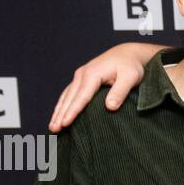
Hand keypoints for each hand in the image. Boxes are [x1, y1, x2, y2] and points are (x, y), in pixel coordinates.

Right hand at [48, 42, 164, 131]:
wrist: (127, 54)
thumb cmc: (131, 66)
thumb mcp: (130, 77)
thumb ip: (120, 91)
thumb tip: (110, 107)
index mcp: (92, 74)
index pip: (81, 97)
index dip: (72, 111)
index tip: (65, 124)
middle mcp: (82, 74)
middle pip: (69, 98)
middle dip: (60, 114)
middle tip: (53, 130)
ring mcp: (80, 76)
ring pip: (66, 96)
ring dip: (58, 111)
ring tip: (52, 127)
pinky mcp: (82, 79)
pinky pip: (69, 93)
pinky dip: (63, 105)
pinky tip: (59, 115)